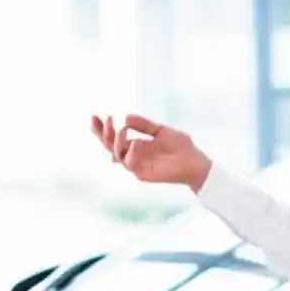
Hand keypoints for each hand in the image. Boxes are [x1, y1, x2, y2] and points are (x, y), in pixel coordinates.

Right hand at [90, 114, 211, 190]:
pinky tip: (135, 142)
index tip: (94, 116)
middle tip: (98, 120)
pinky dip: (130, 151)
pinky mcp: (143, 174)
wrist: (195, 162)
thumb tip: (125, 116)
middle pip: (109, 146)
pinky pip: (130, 163)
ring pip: (116, 154)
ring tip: (117, 127)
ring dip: (114, 140)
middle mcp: (133, 156)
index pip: (114, 137)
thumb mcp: (160, 130)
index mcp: (135, 145)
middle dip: (101, 133)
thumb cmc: (181, 147)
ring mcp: (136, 165)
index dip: (102, 128)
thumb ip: (143, 124)